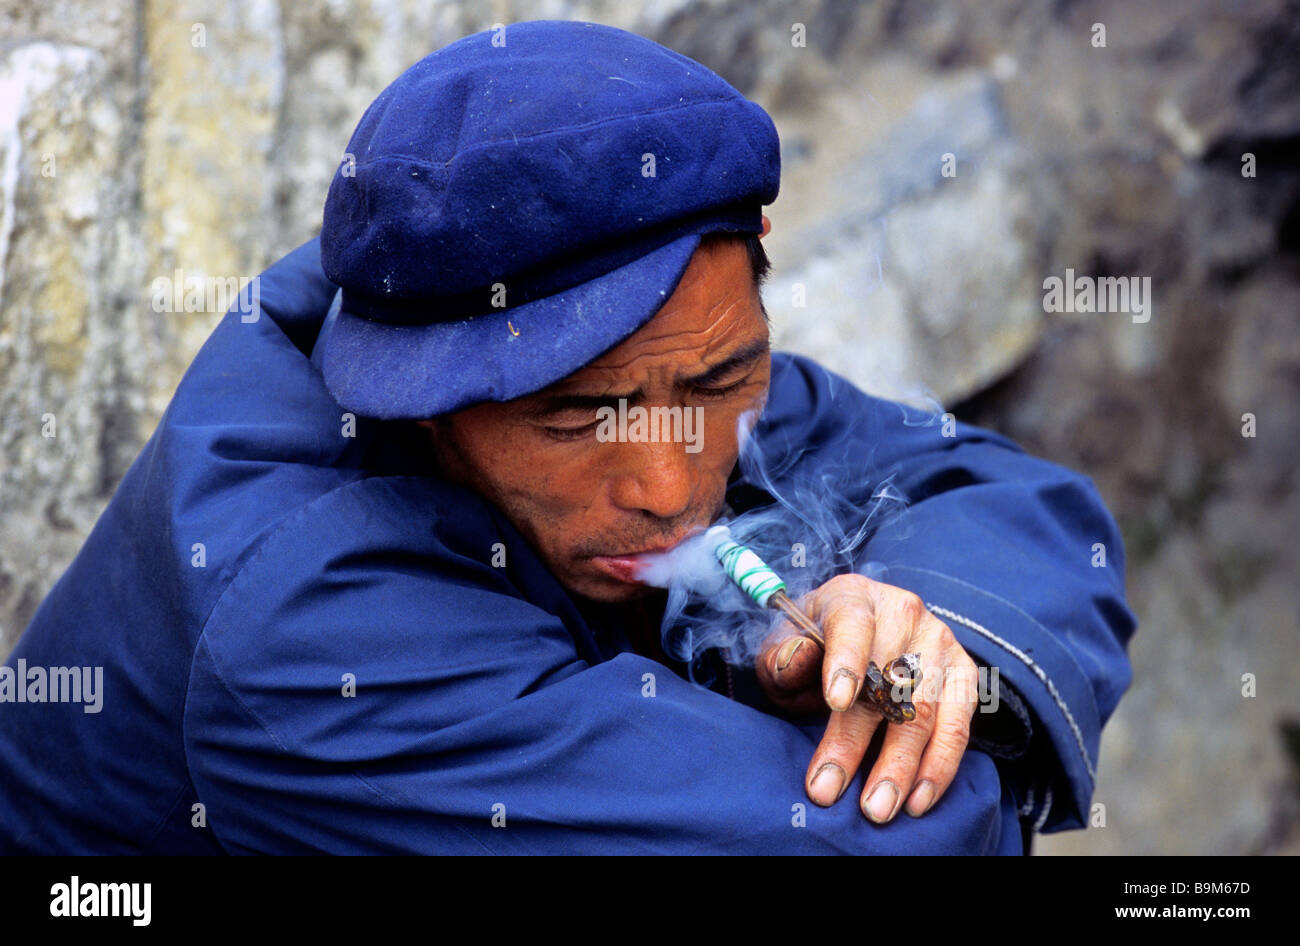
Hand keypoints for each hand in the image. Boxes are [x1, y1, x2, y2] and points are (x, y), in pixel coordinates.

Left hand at [755, 574, 978, 822]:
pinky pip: (959, 725)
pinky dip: (940, 766)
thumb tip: (793, 661)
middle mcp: (904, 612)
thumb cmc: (813, 646)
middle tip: (831, 790)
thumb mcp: (784, 645)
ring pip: (925, 710)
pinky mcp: (964, 674)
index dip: (846, 662)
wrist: (857, 634)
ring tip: (877, 808)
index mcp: (854, 598)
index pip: (852, 625)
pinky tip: (918, 799)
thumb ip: (782, 656)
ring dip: (901, 765)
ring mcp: (940, 641)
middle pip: (886, 680)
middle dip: (857, 742)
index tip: (835, 702)